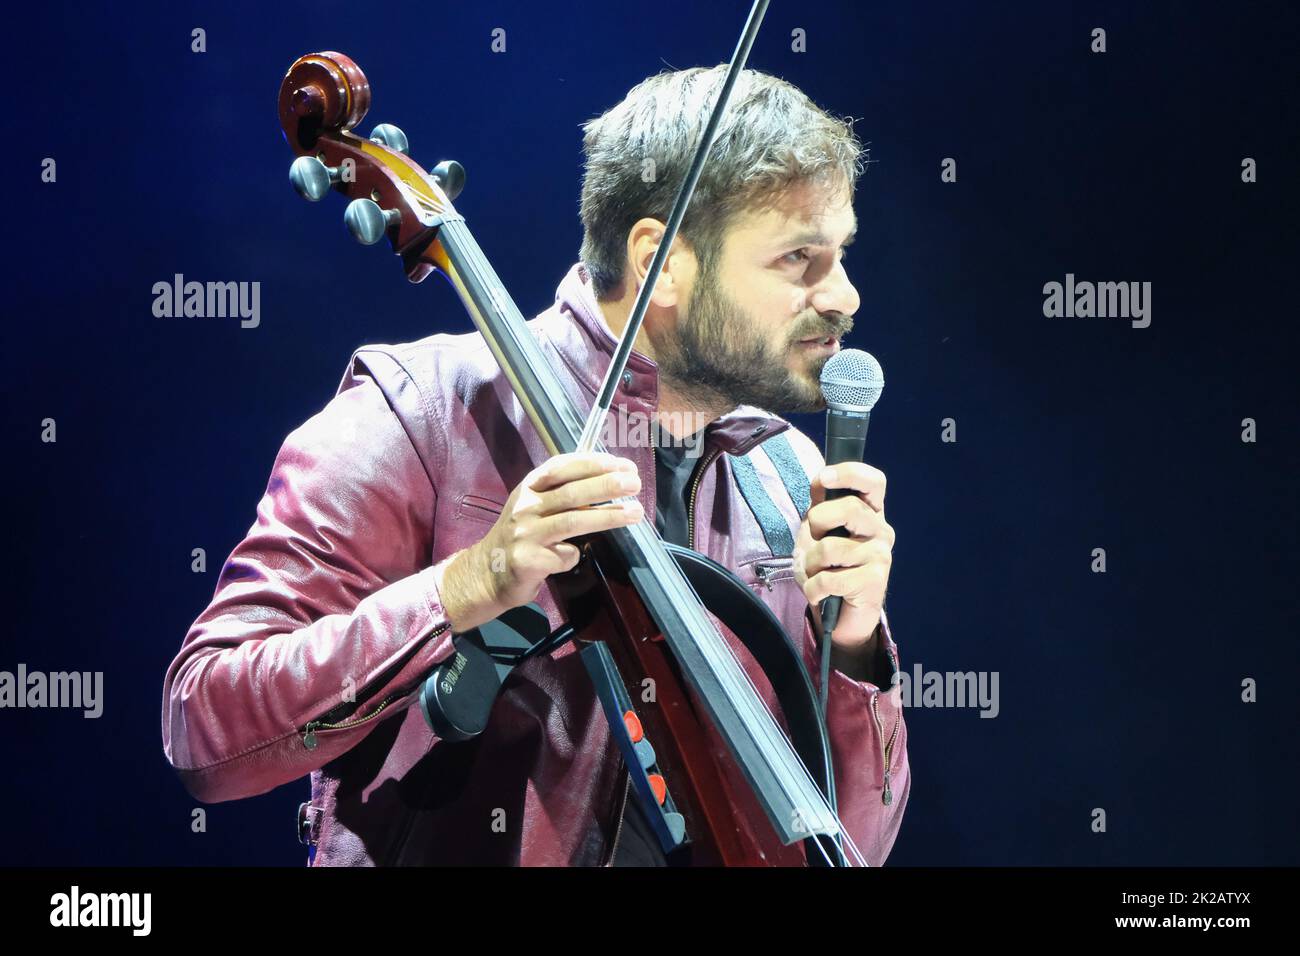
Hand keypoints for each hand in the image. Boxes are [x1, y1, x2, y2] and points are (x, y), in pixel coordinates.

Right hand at [440, 452, 643, 631]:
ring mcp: (525, 533)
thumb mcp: (535, 506)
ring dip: (608, 516)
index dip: (595, 463)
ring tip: (635, 513)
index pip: (563, 467)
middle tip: (635, 483)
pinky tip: (571, 556)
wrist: (486, 573)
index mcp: (529, 486)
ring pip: (573, 521)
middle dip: (607, 485)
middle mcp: (525, 506)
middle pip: (572, 492)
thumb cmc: (521, 535)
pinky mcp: (528, 560)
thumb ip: (563, 493)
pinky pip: (565, 555)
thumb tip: (609, 479)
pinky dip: (574, 556)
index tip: (623, 465)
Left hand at [793, 462, 894, 651]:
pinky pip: (828, 579)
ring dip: (810, 564)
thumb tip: (821, 480)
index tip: (824, 477)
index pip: (873, 481)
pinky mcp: (874, 583)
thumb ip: (820, 506)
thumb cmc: (828, 569)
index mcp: (869, 512)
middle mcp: (881, 530)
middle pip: (850, 508)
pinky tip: (819, 594)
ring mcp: (881, 556)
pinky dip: (812, 589)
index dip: (849, 473)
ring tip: (815, 573)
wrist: (840, 616)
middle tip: (814, 539)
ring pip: (830, 548)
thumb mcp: (818, 533)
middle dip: (818, 522)